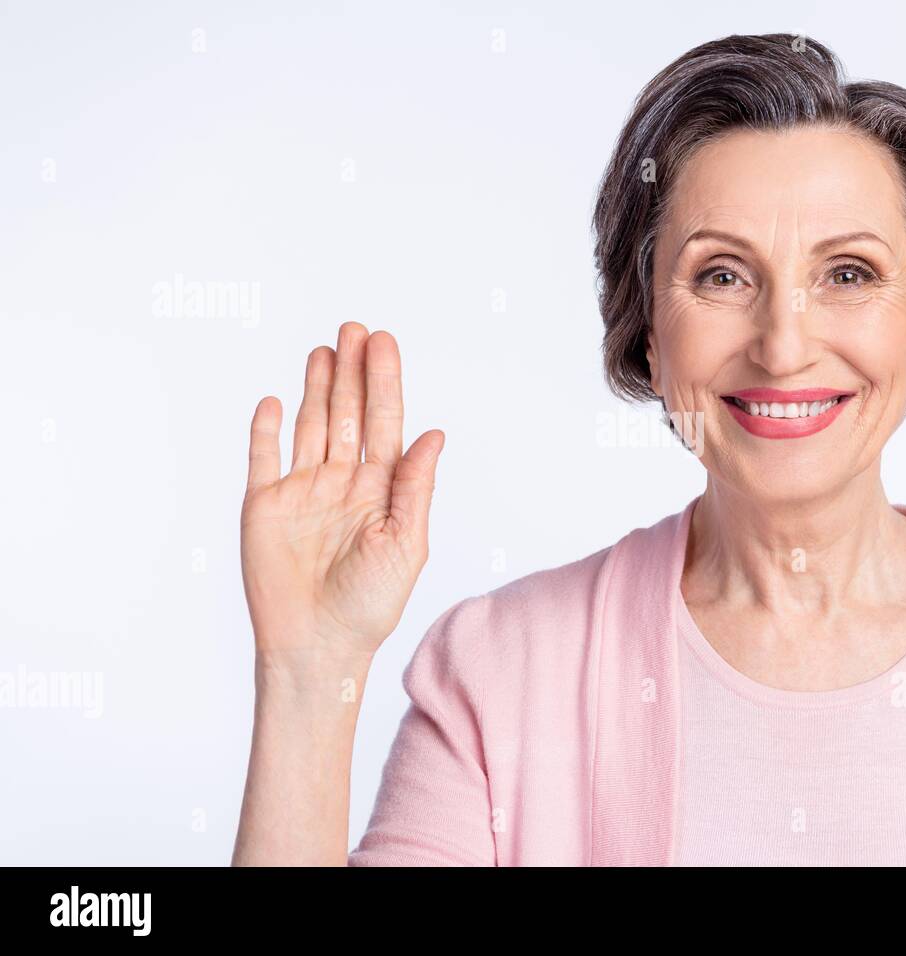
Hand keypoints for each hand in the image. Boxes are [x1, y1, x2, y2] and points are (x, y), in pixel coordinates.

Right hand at [240, 322, 443, 665]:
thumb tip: (435, 434)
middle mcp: (342, 483)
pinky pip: (263, 458)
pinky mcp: (263, 506)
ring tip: (326, 349)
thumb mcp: (406, 544)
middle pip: (346, 414)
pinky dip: (266, 429)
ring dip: (316, 387)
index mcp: (380, 490)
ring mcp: (302, 491)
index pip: (384, 424)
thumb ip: (415, 487)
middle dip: (352, 372)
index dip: (384, 383)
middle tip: (355, 329)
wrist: (317, 646)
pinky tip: (275, 400)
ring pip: (309, 426)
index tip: (384, 343)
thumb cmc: (371, 605)